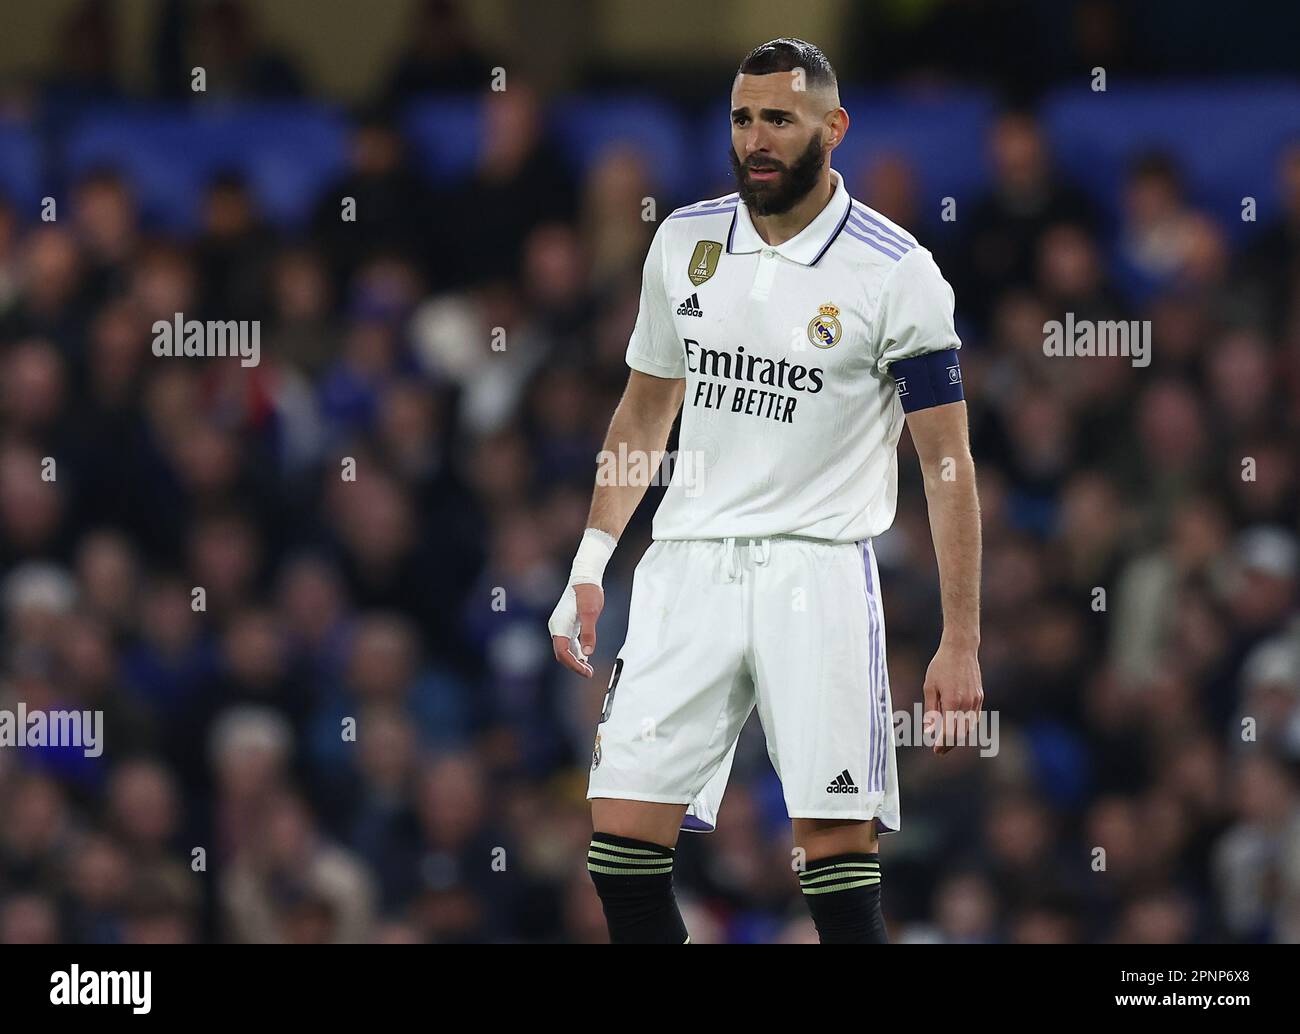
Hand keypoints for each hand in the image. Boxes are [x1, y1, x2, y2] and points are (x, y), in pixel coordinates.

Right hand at [549, 582, 603, 677]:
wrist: (585, 577)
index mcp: (560, 625)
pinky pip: (568, 642)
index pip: (562, 652)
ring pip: (565, 649)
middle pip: (562, 653)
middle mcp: (557, 626)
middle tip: (589, 674)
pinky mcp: (567, 623)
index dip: (573, 664)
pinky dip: (576, 652)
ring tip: (588, 669)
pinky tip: (585, 658)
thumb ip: (588, 633)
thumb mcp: (590, 613)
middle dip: (574, 665)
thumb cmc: (588, 592)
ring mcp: (561, 625)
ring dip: (576, 660)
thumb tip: (588, 653)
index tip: (585, 672)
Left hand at [922, 640, 982, 754]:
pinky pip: (974, 718)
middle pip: (960, 733)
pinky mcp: (979, 697)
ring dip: (958, 737)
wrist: (960, 649)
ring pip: (969, 727)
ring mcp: (975, 700)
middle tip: (939, 751)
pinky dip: (966, 727)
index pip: (949, 731)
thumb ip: (930, 711)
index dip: (942, 743)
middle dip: (949, 744)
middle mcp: (966, 703)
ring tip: (946, 742)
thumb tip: (928, 731)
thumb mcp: (929, 687)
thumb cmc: (940, 666)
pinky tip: (956, 728)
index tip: (935, 750)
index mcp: (952, 702)